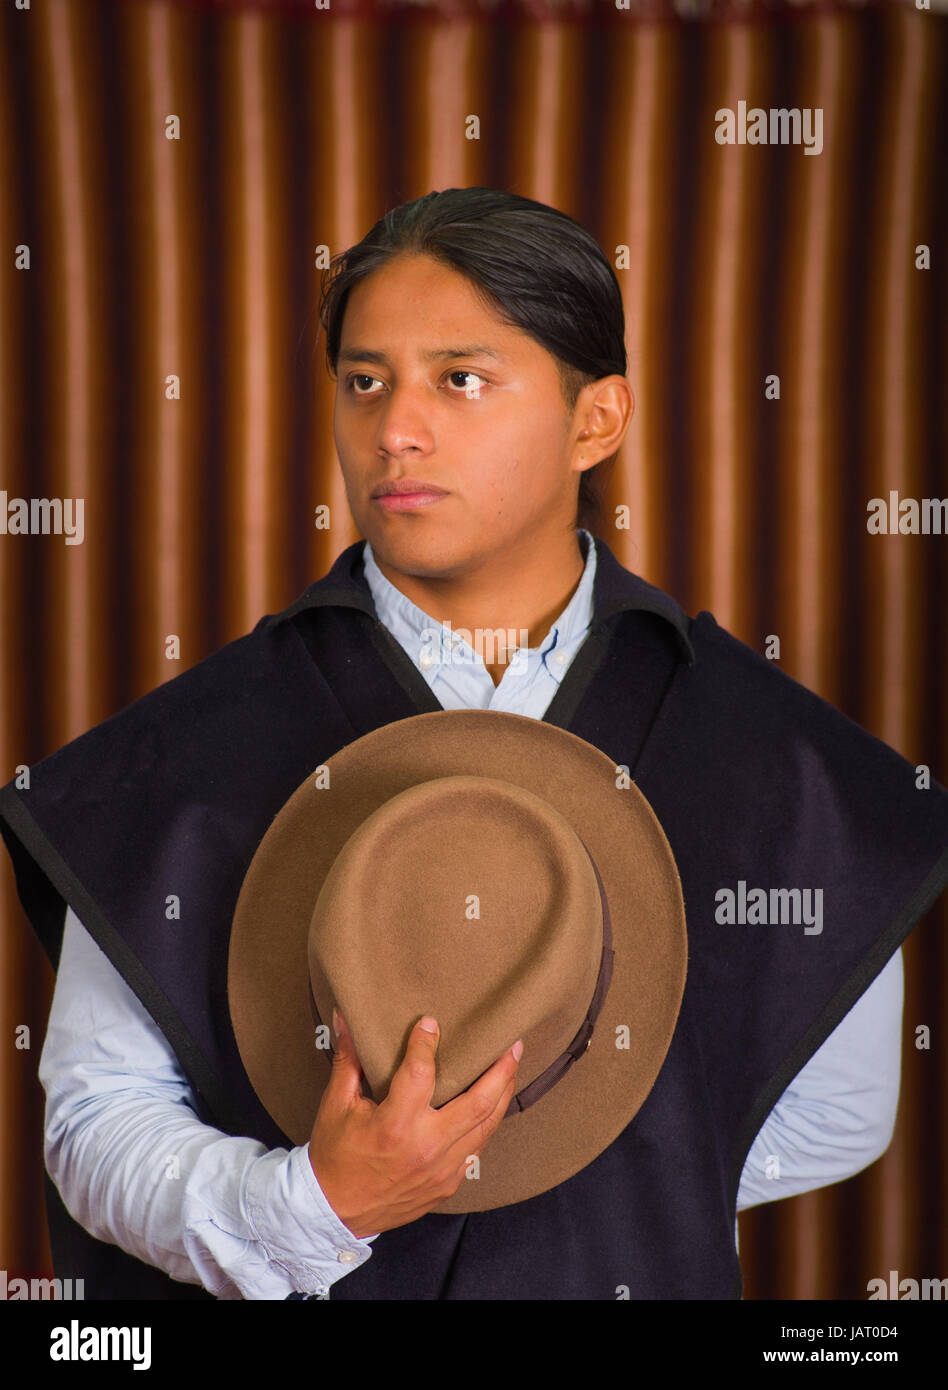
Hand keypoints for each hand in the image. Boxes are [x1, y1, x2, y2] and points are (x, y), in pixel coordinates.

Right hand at [308, 1010, 522, 1238]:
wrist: (334, 1212)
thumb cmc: (334, 1155)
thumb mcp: (336, 1105)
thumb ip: (348, 1059)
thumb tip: (345, 1016)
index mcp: (395, 1125)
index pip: (421, 1072)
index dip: (426, 1042)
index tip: (429, 1023)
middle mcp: (426, 1147)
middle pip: (479, 1101)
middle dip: (501, 1069)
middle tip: (512, 1043)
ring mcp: (441, 1169)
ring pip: (487, 1126)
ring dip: (503, 1094)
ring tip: (511, 1067)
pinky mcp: (448, 1184)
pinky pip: (477, 1148)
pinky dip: (487, 1123)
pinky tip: (492, 1104)